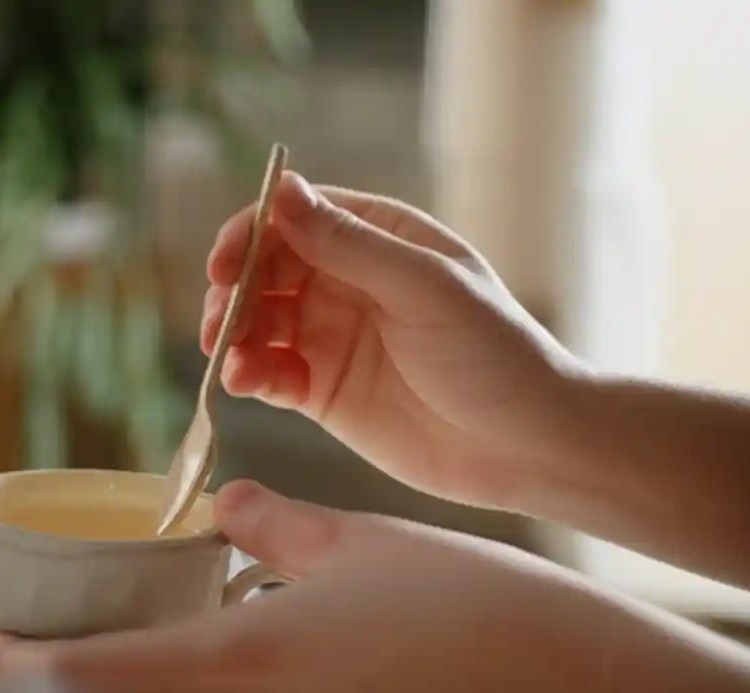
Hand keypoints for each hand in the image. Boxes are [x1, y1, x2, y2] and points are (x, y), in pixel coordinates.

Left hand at [0, 481, 749, 692]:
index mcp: (246, 660)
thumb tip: (228, 505)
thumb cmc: (467, 604)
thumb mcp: (359, 542)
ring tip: (104, 672)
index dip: (20, 667)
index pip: (93, 681)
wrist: (567, 684)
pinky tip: (206, 675)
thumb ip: (275, 525)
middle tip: (27, 665)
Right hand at [201, 174, 581, 508]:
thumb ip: (350, 244)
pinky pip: (268, 373)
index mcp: (379, 238)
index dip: (250, 234)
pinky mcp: (323, 391)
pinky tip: (245, 382)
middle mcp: (348, 281)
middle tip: (220, 323)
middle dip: (232, 291)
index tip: (224, 266)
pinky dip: (247, 374)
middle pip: (263, 269)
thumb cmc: (495, 354)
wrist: (528, 446)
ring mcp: (332, 337)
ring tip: (229, 359)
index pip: (294, 217)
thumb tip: (283, 190)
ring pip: (256, 321)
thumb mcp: (424, 288)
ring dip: (231, 334)